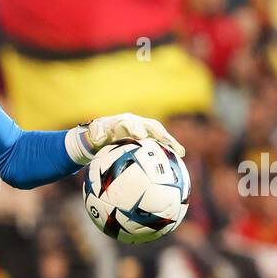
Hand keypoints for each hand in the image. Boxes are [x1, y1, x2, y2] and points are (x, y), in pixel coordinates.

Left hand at [67, 112, 185, 164]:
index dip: (135, 128)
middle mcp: (137, 122)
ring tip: (179, 151)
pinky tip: (180, 156)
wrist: (108, 131)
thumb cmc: (101, 133)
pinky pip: (162, 141)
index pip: (130, 123)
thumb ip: (96, 133)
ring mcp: (146, 129)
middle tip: (164, 140)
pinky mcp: (151, 136)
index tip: (140, 136)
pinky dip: (171, 147)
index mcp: (123, 121)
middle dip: (157, 132)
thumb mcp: (96, 132)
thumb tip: (99, 138)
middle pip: (150, 125)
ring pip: (159, 133)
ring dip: (169, 140)